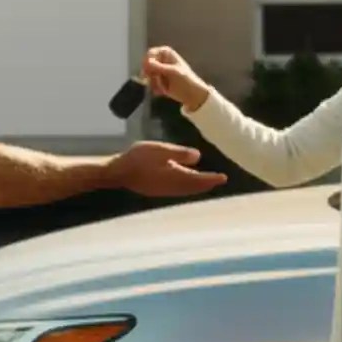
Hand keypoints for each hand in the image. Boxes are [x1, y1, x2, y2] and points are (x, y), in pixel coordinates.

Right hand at [107, 141, 226, 196]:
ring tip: (207, 182)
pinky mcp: (157, 191)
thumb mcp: (160, 150)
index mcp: (175, 176)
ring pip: (186, 191)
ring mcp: (164, 191)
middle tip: (219, 180)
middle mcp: (172, 187)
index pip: (198, 179)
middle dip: (207, 184)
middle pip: (194, 188)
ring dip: (198, 187)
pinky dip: (187, 187)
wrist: (117, 173)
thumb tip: (198, 157)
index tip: (224, 178)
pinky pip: (178, 191)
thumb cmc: (137, 158)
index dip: (211, 178)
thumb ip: (180, 153)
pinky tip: (186, 182)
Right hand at [142, 46, 209, 111]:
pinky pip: (150, 84)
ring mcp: (160, 72)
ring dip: (153, 83)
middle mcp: (161, 61)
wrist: (193, 95)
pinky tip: (163, 92)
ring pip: (147, 75)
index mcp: (166, 54)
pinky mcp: (159, 82)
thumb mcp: (173, 72)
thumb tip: (146, 62)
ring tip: (163, 88)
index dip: (147, 60)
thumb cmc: (186, 80)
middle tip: (153, 80)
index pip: (151, 53)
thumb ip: (159, 67)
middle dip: (149, 74)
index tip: (147, 69)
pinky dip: (155, 88)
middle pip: (146, 65)